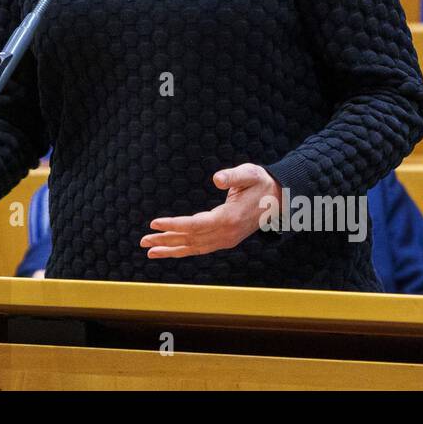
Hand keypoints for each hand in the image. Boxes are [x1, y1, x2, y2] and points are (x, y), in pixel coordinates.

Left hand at [140, 164, 284, 258]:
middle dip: (165, 240)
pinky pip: (200, 248)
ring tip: (149, 250)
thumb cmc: (260, 183)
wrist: (279, 199)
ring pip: (193, 248)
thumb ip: (233, 175)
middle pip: (190, 239)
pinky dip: (183, 250)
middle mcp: (226, 234)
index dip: (173, 225)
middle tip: (143, 241)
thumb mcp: (250, 173)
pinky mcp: (225, 241)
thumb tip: (216, 178)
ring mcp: (226, 240)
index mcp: (229, 218)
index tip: (154, 223)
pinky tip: (169, 250)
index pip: (194, 225)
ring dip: (171, 249)